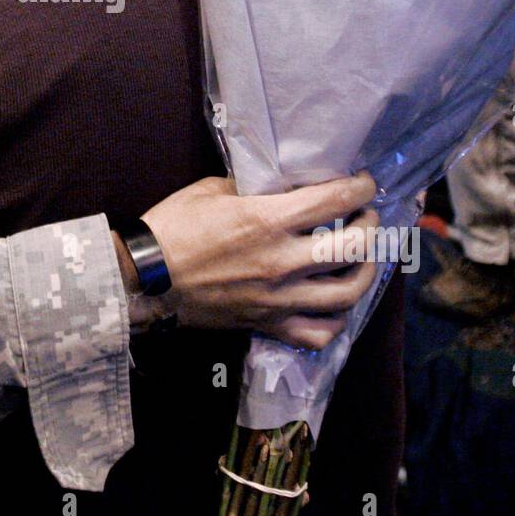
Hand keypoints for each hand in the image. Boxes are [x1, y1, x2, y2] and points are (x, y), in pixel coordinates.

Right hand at [129, 173, 379, 349]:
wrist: (145, 279)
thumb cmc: (173, 227)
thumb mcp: (211, 189)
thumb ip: (254, 187)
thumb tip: (282, 185)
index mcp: (267, 220)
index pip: (335, 200)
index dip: (360, 187)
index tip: (365, 182)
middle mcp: (281, 261)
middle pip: (353, 247)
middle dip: (370, 226)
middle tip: (365, 216)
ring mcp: (278, 298)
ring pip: (347, 293)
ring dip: (366, 271)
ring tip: (364, 257)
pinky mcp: (268, 324)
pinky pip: (319, 332)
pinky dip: (337, 320)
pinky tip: (336, 304)